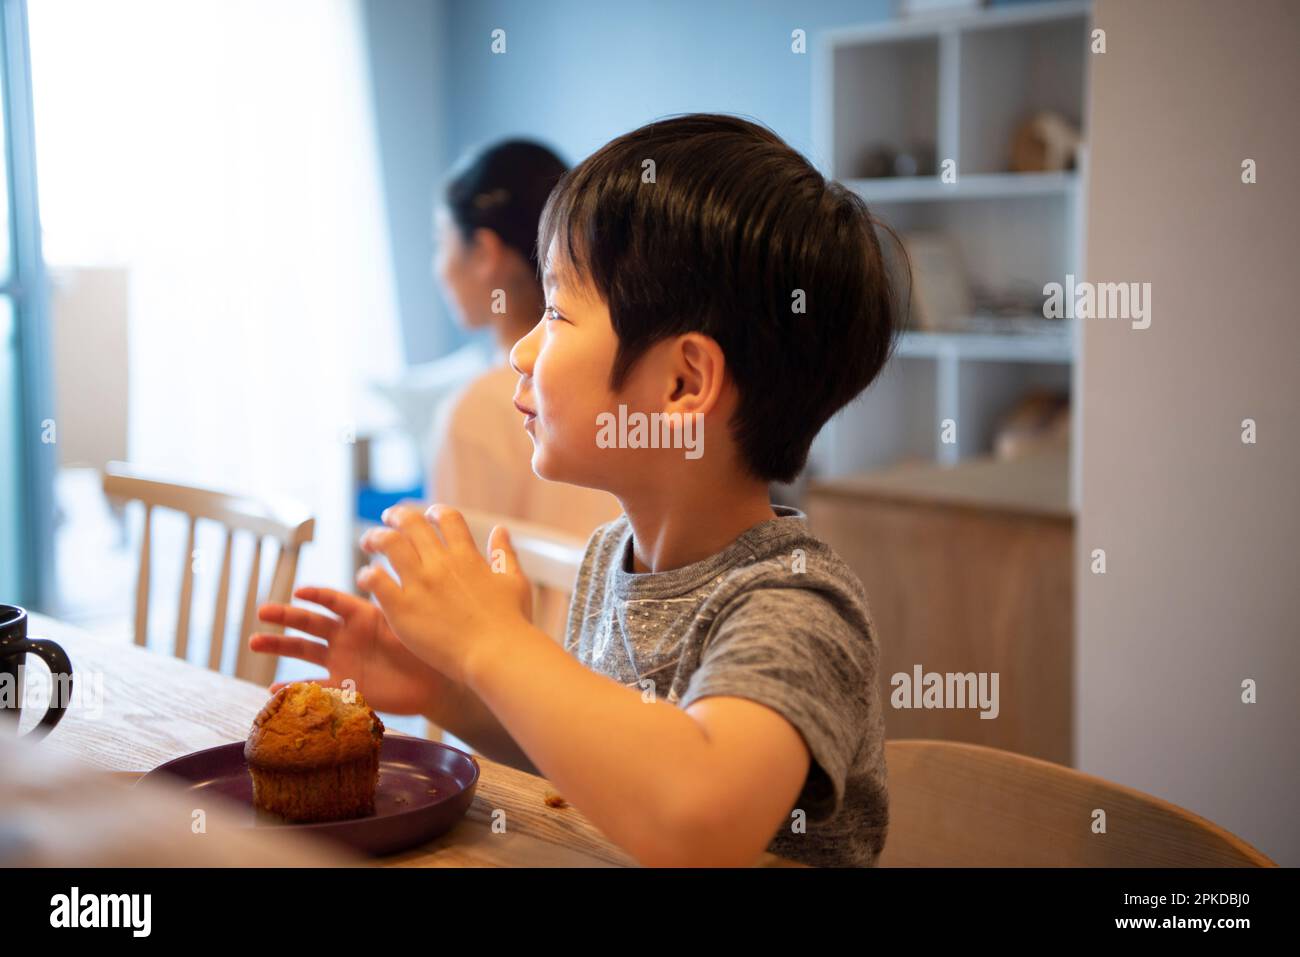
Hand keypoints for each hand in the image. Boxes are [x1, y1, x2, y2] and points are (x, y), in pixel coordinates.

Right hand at [249, 585, 457, 718]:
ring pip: (305, 651)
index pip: (335, 601)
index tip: (299, 591)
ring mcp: (342, 660)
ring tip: (254, 642)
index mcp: (362, 616)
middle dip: (286, 616)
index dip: (317, 595)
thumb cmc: (424, 650)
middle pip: (311, 623)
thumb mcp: (406, 628)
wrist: (433, 684)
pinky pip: (314, 687)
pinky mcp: (344, 686)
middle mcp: (346, 636)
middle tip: (262, 611)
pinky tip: (273, 690)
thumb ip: (390, 610)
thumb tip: (380, 583)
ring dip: (280, 646)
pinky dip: (294, 689)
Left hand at [357, 503, 535, 684]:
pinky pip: (376, 580)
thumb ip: (504, 554)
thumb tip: (500, 530)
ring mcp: (420, 584)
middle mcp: (441, 564)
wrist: (497, 654)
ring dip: (376, 537)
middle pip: (412, 523)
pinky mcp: (402, 608)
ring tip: (369, 541)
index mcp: (467, 556)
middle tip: (389, 518)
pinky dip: (368, 574)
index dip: (436, 512)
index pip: (447, 518)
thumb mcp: (515, 582)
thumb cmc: (511, 624)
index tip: (428, 515)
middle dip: (398, 515)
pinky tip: (366, 578)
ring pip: (388, 543)